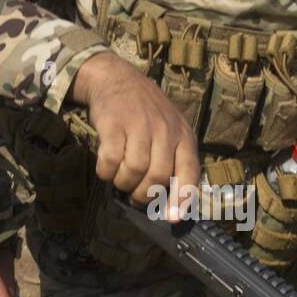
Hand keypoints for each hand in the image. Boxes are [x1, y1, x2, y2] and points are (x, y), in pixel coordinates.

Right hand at [69, 51, 199, 215]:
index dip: (183, 198)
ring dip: (124, 183)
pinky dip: (106, 172)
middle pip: (157, 177)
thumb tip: (168, 206)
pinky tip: (106, 168)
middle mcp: (165, 130)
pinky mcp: (114, 123)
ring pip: (135, 170)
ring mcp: (140, 125)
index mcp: (183, 135)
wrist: (115, 77)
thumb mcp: (168, 130)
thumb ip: (171, 160)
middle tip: (134, 196)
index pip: (190, 171)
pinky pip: (112, 160)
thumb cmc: (144, 112)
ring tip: (119, 179)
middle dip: (143, 195)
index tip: (173, 218)